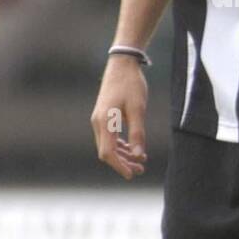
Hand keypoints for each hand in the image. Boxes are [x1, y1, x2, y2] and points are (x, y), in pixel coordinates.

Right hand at [90, 59, 148, 179]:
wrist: (122, 63)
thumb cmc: (131, 85)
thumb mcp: (138, 109)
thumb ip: (137, 133)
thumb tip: (138, 156)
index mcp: (104, 122)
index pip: (108, 153)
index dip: (119, 166)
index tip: (132, 174)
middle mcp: (98, 122)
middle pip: (107, 151)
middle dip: (123, 163)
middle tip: (140, 169)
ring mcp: (99, 119)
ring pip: (108, 145)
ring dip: (123, 155)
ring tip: (139, 161)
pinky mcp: (104, 115)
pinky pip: (110, 136)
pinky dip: (120, 145)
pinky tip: (133, 148)